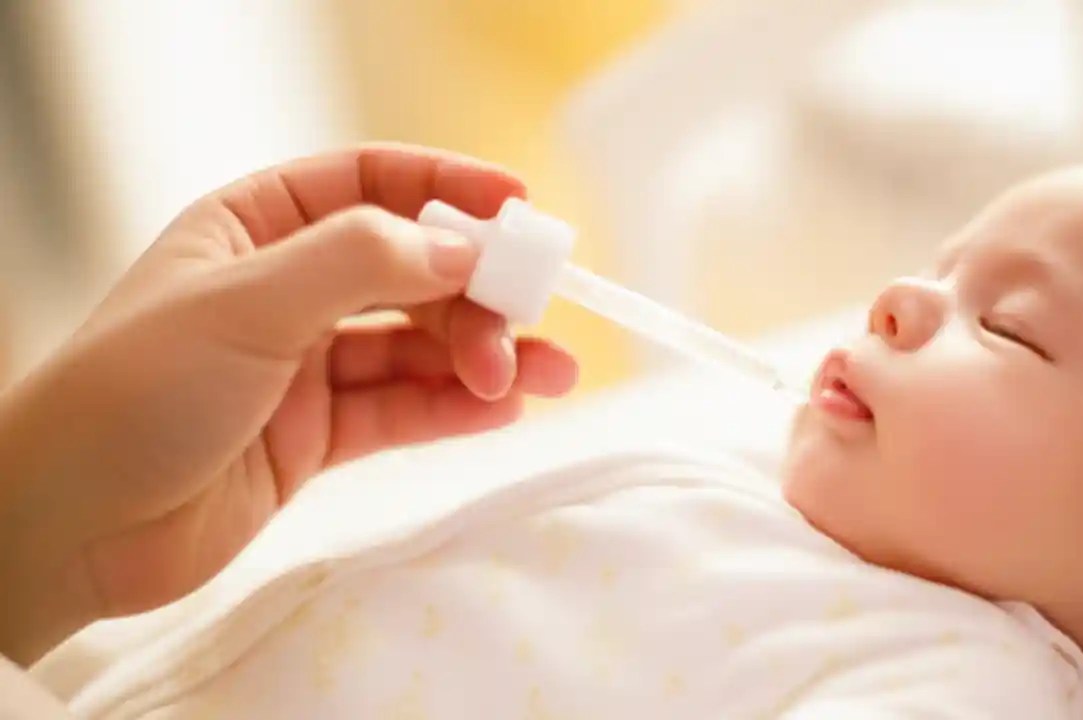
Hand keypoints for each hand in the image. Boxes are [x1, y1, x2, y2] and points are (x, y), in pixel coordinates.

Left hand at [0, 144, 576, 662]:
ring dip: (481, 356)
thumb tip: (461, 250)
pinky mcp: (316, 436)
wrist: (68, 530)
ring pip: (415, 346)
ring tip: (546, 378)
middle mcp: (287, 288)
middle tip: (526, 329)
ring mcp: (304, 364)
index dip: (449, 187)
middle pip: (411, 272)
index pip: (371, 182)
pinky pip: (401, 409)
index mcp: (255, 226)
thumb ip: (359, 264)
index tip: (520, 209)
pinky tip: (500, 410)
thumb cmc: (131, 395)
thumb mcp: (245, 304)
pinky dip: (453, 407)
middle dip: (475, 296)